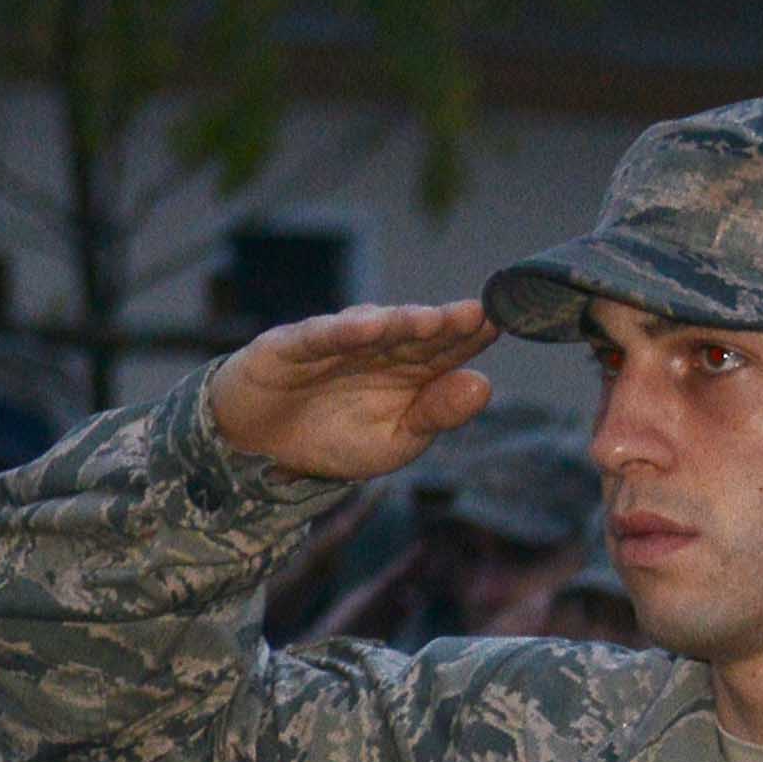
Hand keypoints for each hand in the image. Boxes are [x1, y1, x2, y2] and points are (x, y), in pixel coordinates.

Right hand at [205, 301, 505, 486]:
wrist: (261, 446)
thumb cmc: (335, 438)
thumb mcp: (396, 441)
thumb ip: (436, 414)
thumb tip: (483, 383)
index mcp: (410, 371)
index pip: (447, 351)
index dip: (472, 337)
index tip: (500, 325)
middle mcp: (378, 348)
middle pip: (416, 333)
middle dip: (445, 324)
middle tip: (475, 315)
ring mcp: (336, 342)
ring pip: (373, 328)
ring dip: (401, 321)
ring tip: (431, 320)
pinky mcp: (292, 344)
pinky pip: (320, 335)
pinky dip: (343, 330)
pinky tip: (370, 325)